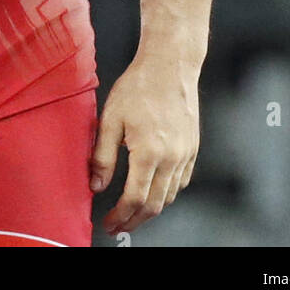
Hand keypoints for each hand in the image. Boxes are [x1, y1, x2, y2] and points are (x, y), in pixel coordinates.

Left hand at [90, 54, 198, 235]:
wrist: (169, 65)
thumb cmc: (139, 86)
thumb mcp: (110, 118)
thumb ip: (103, 156)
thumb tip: (96, 186)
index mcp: (148, 152)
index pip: (135, 199)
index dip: (120, 215)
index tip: (109, 222)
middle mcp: (171, 158)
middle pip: (154, 205)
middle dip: (135, 220)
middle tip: (119, 225)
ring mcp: (185, 154)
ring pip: (169, 196)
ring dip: (151, 209)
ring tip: (133, 211)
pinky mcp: (193, 148)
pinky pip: (181, 181)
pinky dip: (167, 192)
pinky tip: (154, 189)